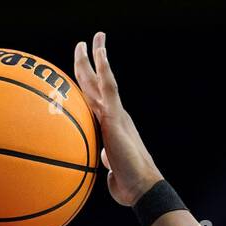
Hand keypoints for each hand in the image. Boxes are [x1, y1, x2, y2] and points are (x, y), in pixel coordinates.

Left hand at [73, 32, 163, 206]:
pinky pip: (109, 87)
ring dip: (94, 58)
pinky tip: (100, 52)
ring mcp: (115, 114)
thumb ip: (107, 162)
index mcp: (111, 126)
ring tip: (91, 39)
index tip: (83, 72)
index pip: (95, 100)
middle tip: (84, 44)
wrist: (141, 186)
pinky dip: (104, 68)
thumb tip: (105, 164)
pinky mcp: (116, 116)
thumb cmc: (128, 185)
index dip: (88, 84)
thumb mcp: (112, 170)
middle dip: (88, 64)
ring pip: (100, 80)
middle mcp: (113, 115)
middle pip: (95, 84)